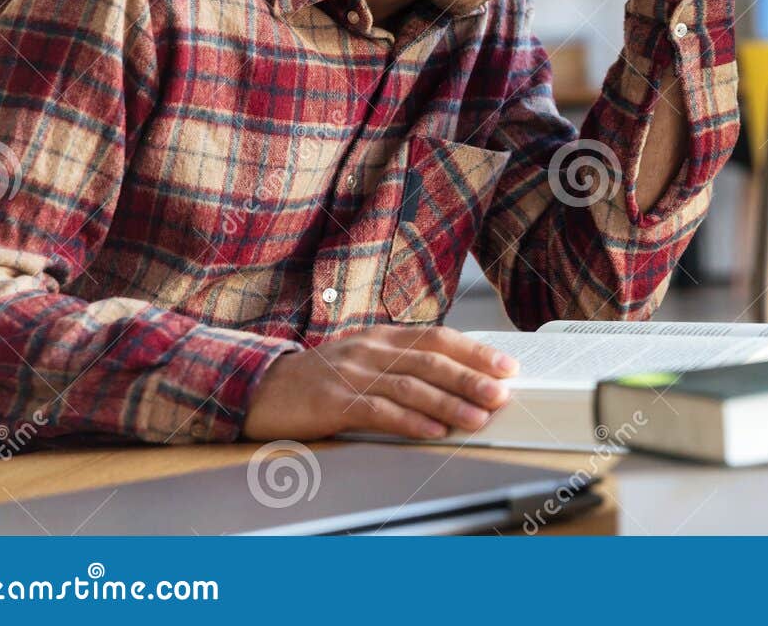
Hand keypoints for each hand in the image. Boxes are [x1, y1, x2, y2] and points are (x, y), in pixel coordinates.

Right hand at [242, 326, 519, 441]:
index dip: (475, 351)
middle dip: (472, 378)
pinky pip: (378, 411)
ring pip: (410, 387)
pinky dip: (410, 421)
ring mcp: (352, 374)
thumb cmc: (319, 378)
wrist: (260, 387)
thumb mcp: (364, 359)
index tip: (507, 365)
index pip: (438, 338)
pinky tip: (433, 430)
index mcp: (382, 336)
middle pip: (431, 362)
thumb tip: (457, 379)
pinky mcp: (334, 402)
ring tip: (478, 417)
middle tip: (502, 393)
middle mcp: (371, 349)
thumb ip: (403, 364)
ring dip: (449, 403)